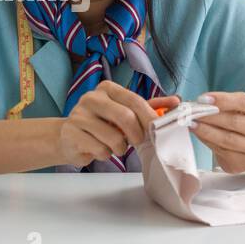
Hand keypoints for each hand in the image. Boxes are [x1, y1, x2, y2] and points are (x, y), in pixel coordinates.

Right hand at [58, 80, 178, 167]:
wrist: (69, 137)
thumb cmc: (102, 124)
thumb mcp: (125, 112)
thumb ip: (148, 106)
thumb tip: (175, 101)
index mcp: (107, 89)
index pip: (134, 100)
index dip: (148, 117)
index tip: (156, 130)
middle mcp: (91, 98)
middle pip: (125, 117)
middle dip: (136, 134)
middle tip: (137, 142)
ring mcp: (78, 115)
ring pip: (113, 137)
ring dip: (119, 148)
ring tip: (113, 145)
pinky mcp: (71, 133)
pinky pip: (99, 149)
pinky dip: (105, 154)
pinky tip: (98, 149)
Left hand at [187, 91, 244, 173]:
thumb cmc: (244, 122)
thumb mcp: (241, 108)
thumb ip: (224, 104)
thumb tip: (201, 103)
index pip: (244, 102)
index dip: (222, 99)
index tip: (203, 99)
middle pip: (235, 121)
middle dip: (210, 116)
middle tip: (192, 112)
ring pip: (228, 139)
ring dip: (206, 130)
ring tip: (192, 123)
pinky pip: (223, 152)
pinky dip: (208, 142)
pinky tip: (200, 135)